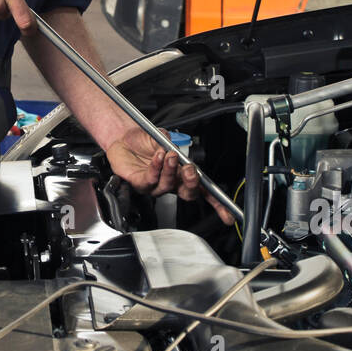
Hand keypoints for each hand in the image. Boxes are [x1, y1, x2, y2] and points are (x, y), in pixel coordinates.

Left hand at [104, 125, 234, 223]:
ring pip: (168, 185)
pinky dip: (156, 167)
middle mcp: (170, 181)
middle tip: (190, 170)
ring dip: (171, 169)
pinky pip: (151, 179)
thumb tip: (175, 145)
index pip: (202, 189)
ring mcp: (155, 185)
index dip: (216, 203)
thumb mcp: (162, 136)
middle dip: (192, 182)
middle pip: (188, 192)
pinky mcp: (140, 184)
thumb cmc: (145, 140)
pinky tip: (158, 156)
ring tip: (169, 155)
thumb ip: (170, 140)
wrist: (124, 137)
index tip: (227, 213)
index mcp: (182, 173)